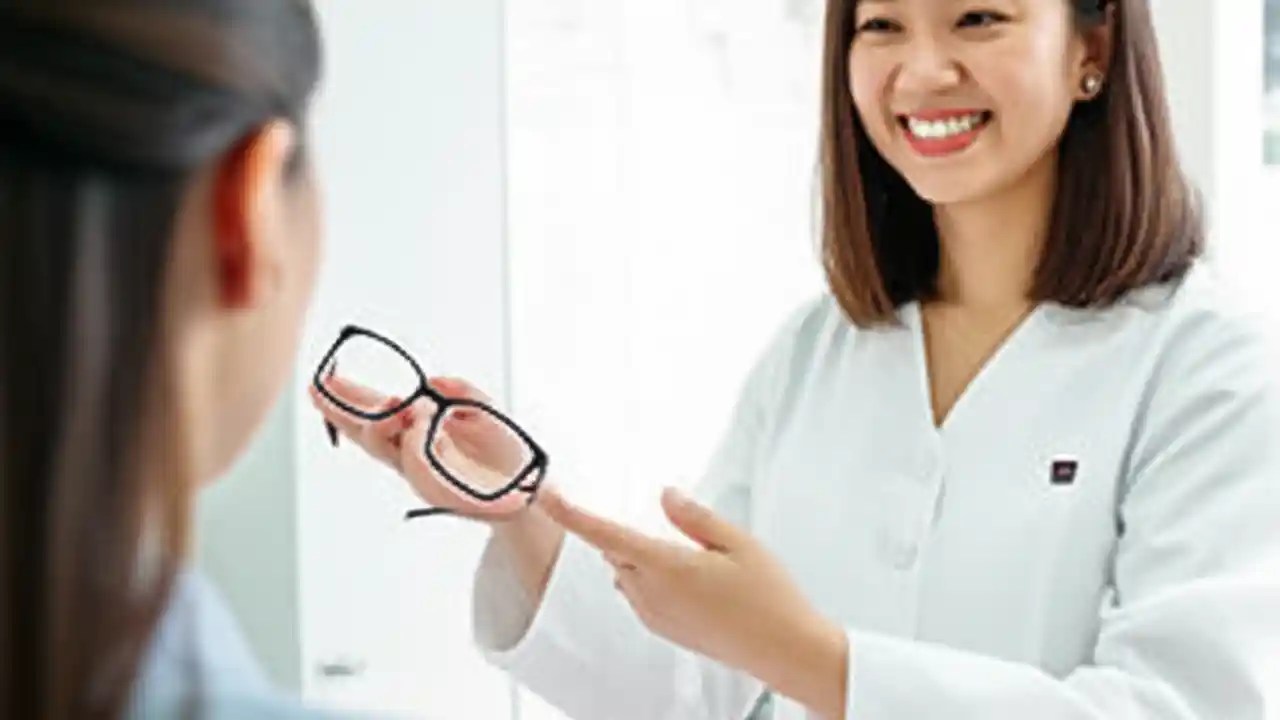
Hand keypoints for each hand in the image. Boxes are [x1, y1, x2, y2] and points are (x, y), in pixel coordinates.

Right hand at [309, 375, 532, 520]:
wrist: (532, 488)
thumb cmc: (504, 451)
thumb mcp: (483, 408)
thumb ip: (461, 391)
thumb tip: (434, 382)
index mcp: (416, 434)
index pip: (373, 416)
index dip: (347, 401)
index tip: (324, 383)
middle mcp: (413, 457)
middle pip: (370, 437)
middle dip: (346, 414)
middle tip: (325, 391)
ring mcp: (426, 477)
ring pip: (393, 452)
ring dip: (388, 425)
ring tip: (395, 403)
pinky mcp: (444, 495)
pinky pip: (423, 470)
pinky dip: (419, 444)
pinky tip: (420, 421)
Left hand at [537, 487, 847, 714]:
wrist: (785, 651)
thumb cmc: (768, 597)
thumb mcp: (737, 542)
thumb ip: (694, 516)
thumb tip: (665, 496)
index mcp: (666, 566)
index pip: (604, 534)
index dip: (571, 513)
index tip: (548, 495)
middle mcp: (651, 593)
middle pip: (614, 552)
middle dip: (623, 532)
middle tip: (661, 523)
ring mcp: (656, 615)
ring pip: (625, 574)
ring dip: (637, 556)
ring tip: (687, 554)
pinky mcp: (664, 630)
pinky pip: (638, 595)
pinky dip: (649, 578)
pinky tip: (690, 578)